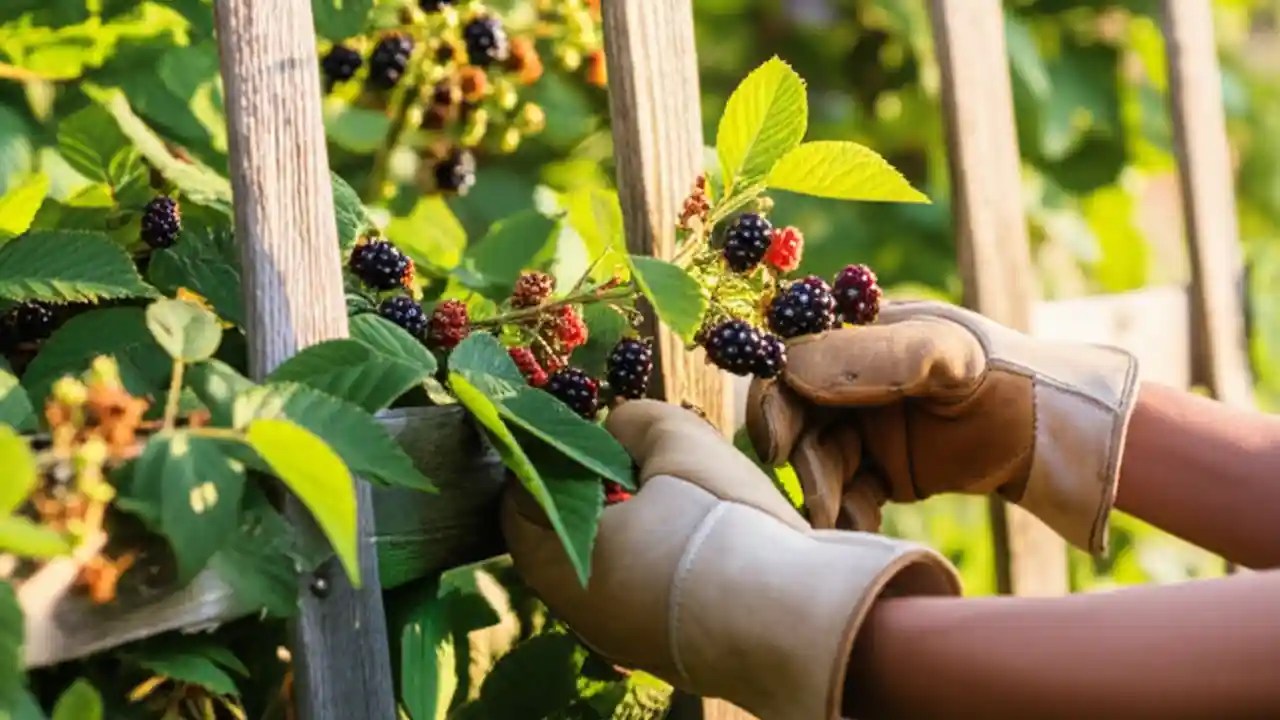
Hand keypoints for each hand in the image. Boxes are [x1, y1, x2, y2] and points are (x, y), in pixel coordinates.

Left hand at [502, 400, 958, 719]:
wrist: (800, 623)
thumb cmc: (722, 526)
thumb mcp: (675, 443)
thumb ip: (632, 422)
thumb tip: (616, 428)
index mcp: (560, 563)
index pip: (520, 502)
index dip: (545, 455)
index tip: (579, 426)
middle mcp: (582, 614)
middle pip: (564, 537)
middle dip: (590, 490)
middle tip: (630, 455)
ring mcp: (626, 641)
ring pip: (609, 569)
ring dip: (629, 527)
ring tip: (673, 492)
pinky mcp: (672, 655)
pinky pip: (648, 596)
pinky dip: (660, 562)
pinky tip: (704, 538)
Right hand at [747, 300, 1139, 552]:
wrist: (1050, 434)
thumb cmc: (1003, 375)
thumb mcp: (947, 355)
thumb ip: (878, 358)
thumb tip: (793, 368)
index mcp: (859, 337)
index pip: (792, 361)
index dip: (773, 400)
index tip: (776, 442)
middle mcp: (852, 381)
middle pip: (798, 418)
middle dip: (800, 458)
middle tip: (815, 496)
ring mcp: (865, 427)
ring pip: (820, 460)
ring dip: (822, 491)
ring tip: (840, 520)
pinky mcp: (882, 470)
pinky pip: (847, 493)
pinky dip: (847, 511)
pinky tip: (863, 526)